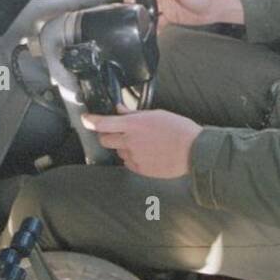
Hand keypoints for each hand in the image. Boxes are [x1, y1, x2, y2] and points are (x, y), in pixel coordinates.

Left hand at [81, 109, 201, 177]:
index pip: (103, 123)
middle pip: (105, 140)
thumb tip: (119, 110)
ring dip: (123, 147)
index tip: (86, 119)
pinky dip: (133, 158)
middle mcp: (130, 141)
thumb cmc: (178, 129)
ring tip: (142, 143)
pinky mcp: (140, 169)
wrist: (193, 151)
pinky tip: (147, 153)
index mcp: (133, 125)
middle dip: (108, 135)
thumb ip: (134, 114)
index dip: (91, 121)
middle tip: (118, 132)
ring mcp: (134, 157)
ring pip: (118, 152)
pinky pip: (128, 163)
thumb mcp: (156, 114)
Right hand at [147, 0, 228, 26]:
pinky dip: (154, 27)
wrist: (214, 9)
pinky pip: (159, 22)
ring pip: (151, 12)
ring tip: (140, 23)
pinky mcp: (170, 16)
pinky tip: (152, 31)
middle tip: (132, 14)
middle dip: (139, 7)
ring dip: (145, 17)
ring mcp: (166, 6)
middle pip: (147, 0)